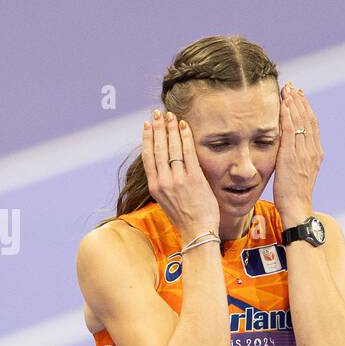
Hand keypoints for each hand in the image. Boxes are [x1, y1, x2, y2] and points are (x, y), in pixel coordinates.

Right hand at [140, 109, 219, 239]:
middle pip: (158, 148)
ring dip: (170, 128)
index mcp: (155, 187)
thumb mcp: (166, 201)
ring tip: (170, 115)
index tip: (146, 125)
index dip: (146, 138)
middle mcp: (163, 181)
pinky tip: (184, 125)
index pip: (148, 156)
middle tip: (157, 113)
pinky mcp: (194, 179)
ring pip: (171, 147)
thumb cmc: (185, 218)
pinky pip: (188, 152)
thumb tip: (164, 168)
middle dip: (157, 127)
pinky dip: (185, 137)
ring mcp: (178, 179)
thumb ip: (164, 183)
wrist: (197, 232)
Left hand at [272, 82, 322, 218]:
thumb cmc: (294, 194)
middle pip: (308, 119)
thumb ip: (299, 158)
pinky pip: (291, 130)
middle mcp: (313, 150)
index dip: (306, 108)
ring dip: (294, 103)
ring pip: (300, 121)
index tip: (299, 96)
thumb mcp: (301, 172)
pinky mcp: (292, 156)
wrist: (296, 207)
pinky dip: (288, 115)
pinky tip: (283, 104)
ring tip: (287, 89)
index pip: (312, 124)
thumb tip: (292, 148)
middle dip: (300, 101)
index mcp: (316, 153)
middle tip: (292, 86)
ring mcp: (303, 153)